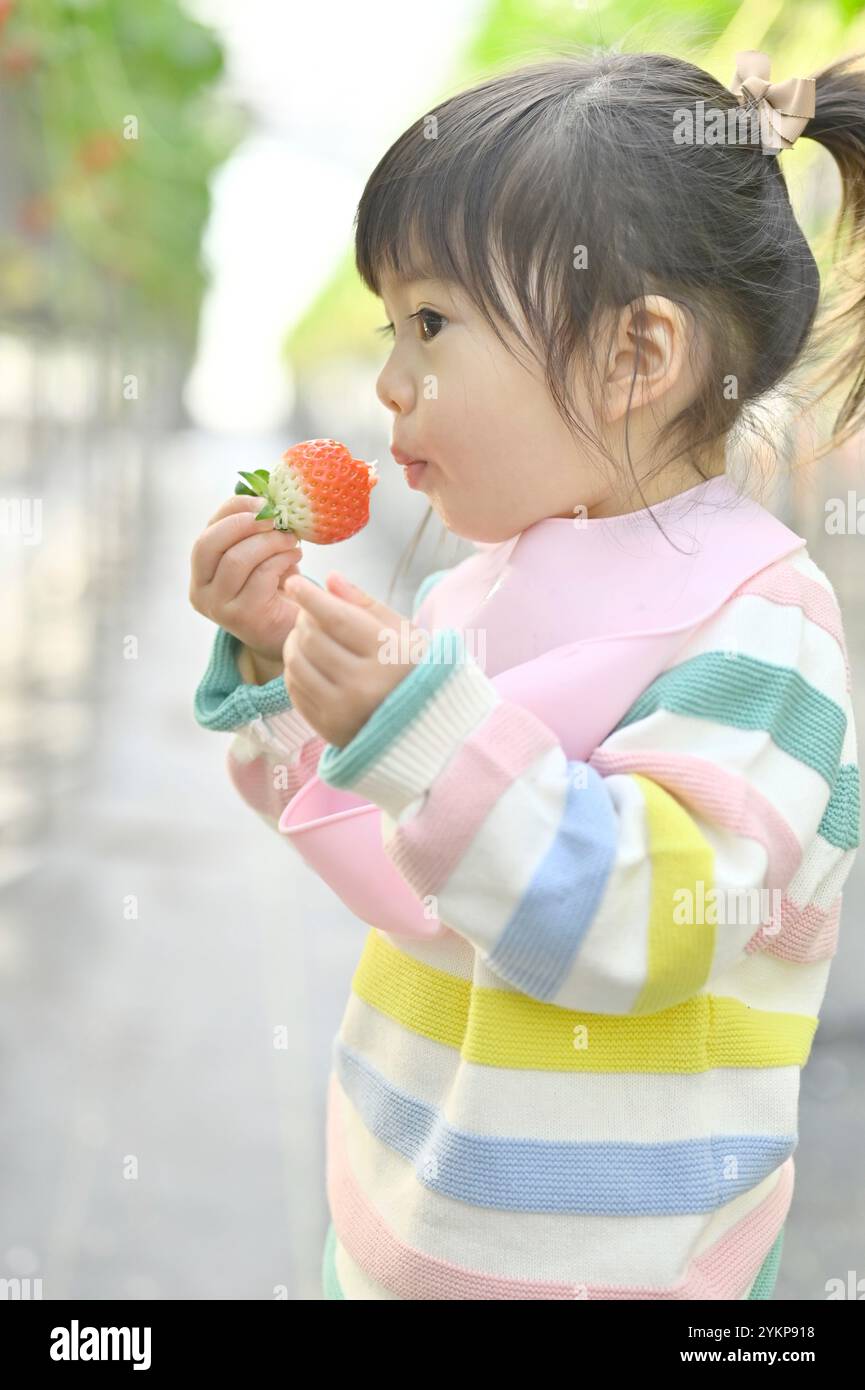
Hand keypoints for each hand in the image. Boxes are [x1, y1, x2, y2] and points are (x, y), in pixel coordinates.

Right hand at [189, 494, 305, 663]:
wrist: (289, 633)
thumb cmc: (275, 588)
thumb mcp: (260, 554)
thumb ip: (255, 529)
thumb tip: (267, 493)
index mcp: (201, 571)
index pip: (208, 531)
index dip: (235, 510)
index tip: (265, 502)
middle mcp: (201, 591)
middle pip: (210, 543)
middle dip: (246, 523)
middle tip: (277, 518)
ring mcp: (218, 607)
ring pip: (237, 559)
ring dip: (269, 542)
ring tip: (291, 540)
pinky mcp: (241, 618)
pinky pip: (260, 577)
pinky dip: (281, 560)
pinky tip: (295, 558)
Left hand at [282, 572, 427, 746]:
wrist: (426, 726)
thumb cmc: (416, 671)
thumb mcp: (404, 633)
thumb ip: (366, 604)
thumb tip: (330, 578)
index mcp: (389, 656)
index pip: (336, 618)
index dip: (310, 596)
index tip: (295, 582)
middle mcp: (364, 686)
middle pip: (311, 639)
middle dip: (303, 618)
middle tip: (309, 612)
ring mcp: (343, 711)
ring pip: (297, 664)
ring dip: (293, 643)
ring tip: (306, 635)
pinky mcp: (328, 728)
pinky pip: (295, 690)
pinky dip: (295, 669)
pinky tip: (308, 661)